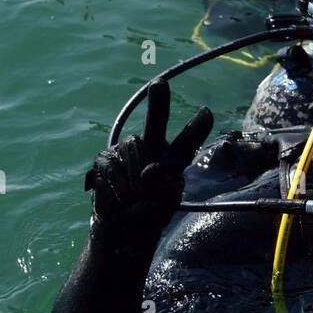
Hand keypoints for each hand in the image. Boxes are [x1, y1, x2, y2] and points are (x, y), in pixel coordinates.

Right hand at [84, 79, 212, 239]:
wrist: (122, 228)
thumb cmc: (149, 213)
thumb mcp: (163, 204)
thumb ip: (163, 187)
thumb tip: (150, 169)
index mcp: (172, 159)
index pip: (187, 141)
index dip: (196, 128)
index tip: (206, 113)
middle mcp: (152, 149)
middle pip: (156, 121)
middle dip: (158, 102)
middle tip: (160, 84)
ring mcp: (127, 151)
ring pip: (133, 148)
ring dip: (134, 177)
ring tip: (136, 196)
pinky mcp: (106, 158)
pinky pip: (113, 163)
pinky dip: (118, 183)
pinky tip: (121, 196)